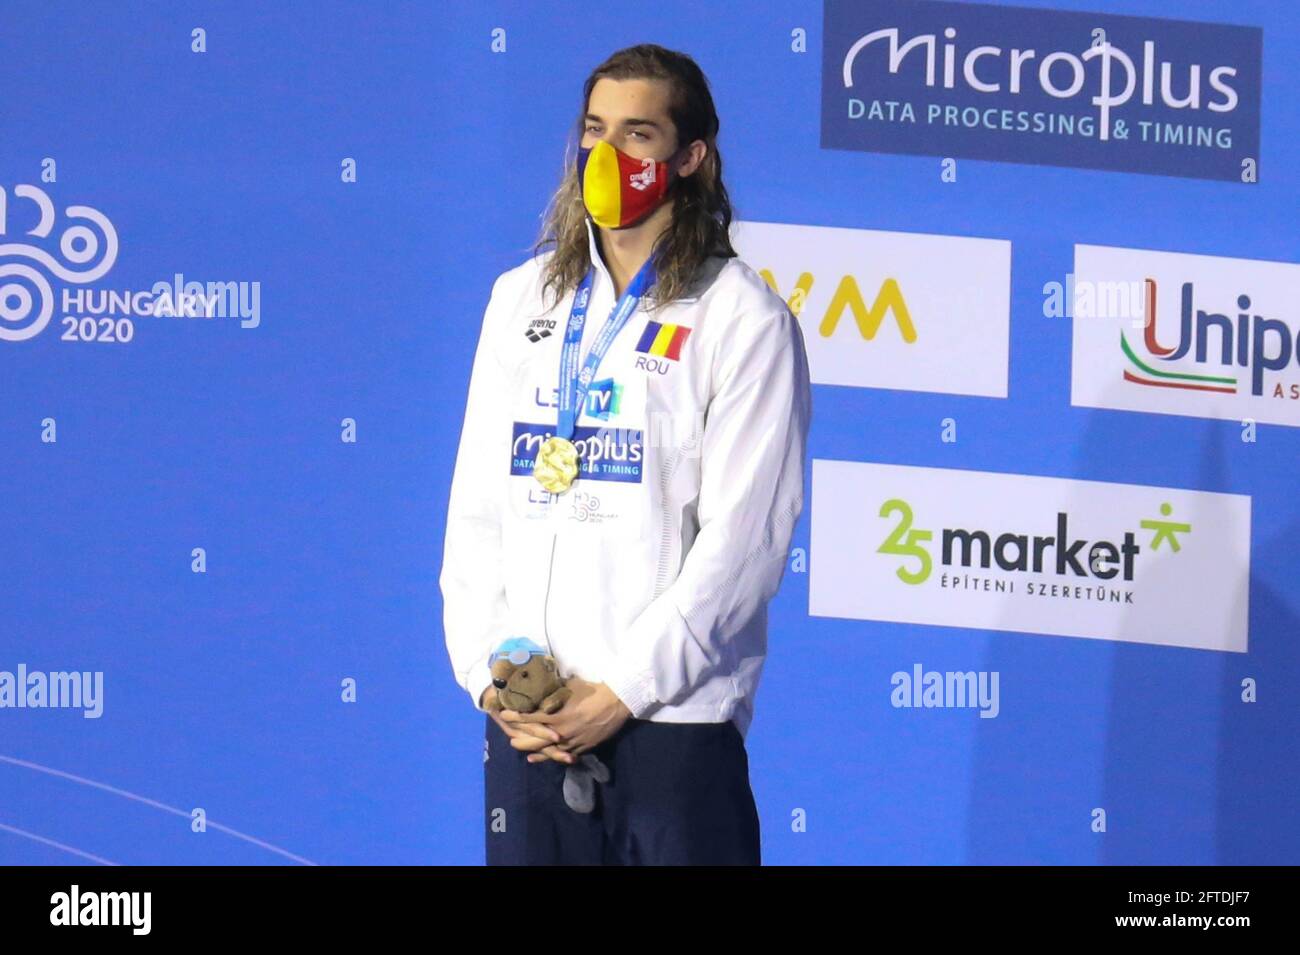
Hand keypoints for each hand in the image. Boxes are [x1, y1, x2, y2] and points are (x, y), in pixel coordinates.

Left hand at [499, 676, 631, 763]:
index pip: (529, 717)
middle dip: (518, 736)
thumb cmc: (593, 691)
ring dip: (531, 749)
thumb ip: (554, 691)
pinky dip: (549, 756)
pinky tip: (538, 758)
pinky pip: (561, 755)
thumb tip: (541, 685)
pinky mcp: (580, 748)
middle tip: (507, 734)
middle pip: (533, 738)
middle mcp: (560, 732)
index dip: (515, 716)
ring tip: (518, 748)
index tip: (503, 714)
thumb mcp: (570, 686)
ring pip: (545, 750)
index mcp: (556, 715)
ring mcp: (570, 743)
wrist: (617, 703)